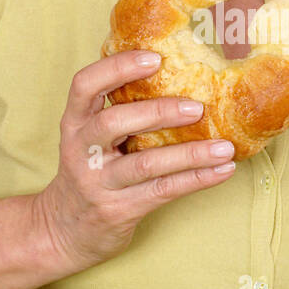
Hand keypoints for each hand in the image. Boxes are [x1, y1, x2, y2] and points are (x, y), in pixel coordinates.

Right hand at [32, 50, 236, 274]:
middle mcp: (81, 150)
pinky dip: (197, 180)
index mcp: (75, 123)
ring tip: (224, 147)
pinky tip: (223, 170)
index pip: (85, 85)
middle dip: (158, 112)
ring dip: (190, 154)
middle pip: (114, 122)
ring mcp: (98, 182)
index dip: (117, 67)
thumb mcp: (89, 138)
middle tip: (197, 107)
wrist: (63, 231)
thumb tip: (175, 73)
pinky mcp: (118, 210)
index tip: (154, 58)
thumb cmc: (89, 172)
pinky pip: (163, 191)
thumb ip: (117, 110)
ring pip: (146, 164)